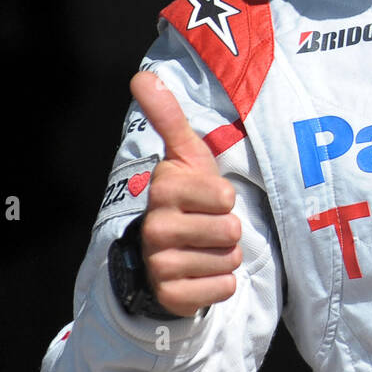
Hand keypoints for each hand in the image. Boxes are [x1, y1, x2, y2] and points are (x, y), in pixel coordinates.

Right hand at [129, 71, 241, 317]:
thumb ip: (168, 117)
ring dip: (225, 257)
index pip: (224, 197)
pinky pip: (223, 288)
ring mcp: (160, 264)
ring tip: (203, 250)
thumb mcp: (183, 157)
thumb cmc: (186, 200)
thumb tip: (142, 76)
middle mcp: (155, 227)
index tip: (205, 201)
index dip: (224, 200)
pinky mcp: (171, 295)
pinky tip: (200, 274)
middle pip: (230, 231)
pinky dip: (221, 284)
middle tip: (206, 229)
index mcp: (163, 189)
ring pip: (229, 261)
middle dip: (228, 232)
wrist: (165, 254)